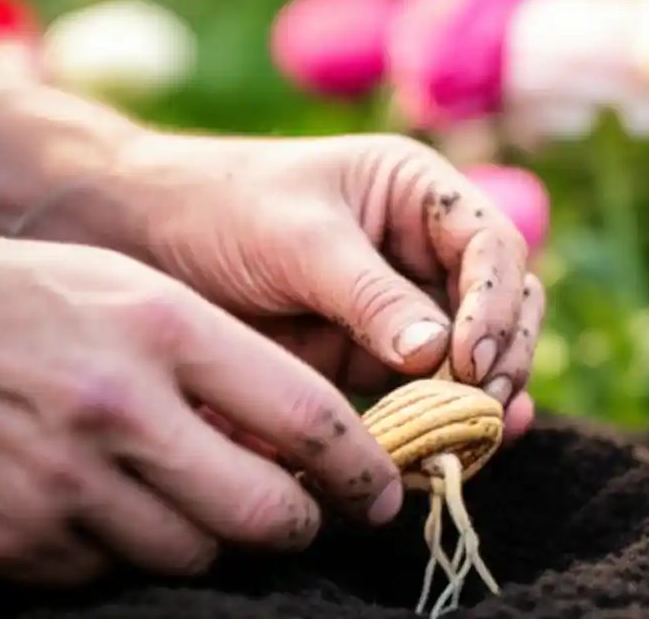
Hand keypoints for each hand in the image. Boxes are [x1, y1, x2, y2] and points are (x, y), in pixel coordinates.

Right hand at [0, 223, 402, 585]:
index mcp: (165, 331)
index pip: (306, 416)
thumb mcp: (139, 296)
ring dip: (209, 537)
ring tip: (182, 494)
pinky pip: (111, 575)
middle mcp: (120, 409)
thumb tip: (300, 448)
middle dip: (298, 525)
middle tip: (300, 517)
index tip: (380, 492)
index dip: (360, 467)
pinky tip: (102, 504)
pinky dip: (125, 553)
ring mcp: (62, 483)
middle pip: (263, 513)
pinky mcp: (12, 542)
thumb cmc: (33, 303)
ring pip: (193, 555)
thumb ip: (225, 363)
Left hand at [81, 132, 544, 442]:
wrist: (144, 239)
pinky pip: (427, 395)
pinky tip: (463, 450)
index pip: (492, 246)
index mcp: (420, 197)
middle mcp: (426, 251)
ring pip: (476, 356)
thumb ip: (370, 297)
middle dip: (505, 354)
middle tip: (485, 405)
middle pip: (503, 305)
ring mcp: (405, 310)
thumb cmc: (222, 208)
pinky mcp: (374, 361)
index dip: (495, 303)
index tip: (470, 357)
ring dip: (487, 395)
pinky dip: (446, 422)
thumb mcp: (299, 241)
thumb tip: (439, 357)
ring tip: (486, 434)